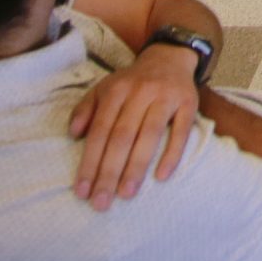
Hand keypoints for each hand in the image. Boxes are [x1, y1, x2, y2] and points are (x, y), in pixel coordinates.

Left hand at [68, 45, 201, 210]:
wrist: (170, 57)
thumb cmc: (132, 83)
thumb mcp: (104, 89)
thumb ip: (85, 109)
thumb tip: (73, 134)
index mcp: (116, 91)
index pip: (100, 131)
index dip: (90, 162)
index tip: (82, 191)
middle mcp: (140, 92)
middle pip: (122, 136)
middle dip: (109, 172)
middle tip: (101, 203)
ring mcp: (165, 97)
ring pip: (149, 135)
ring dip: (137, 167)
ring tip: (126, 194)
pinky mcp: (188, 103)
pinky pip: (181, 131)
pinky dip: (172, 153)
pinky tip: (162, 176)